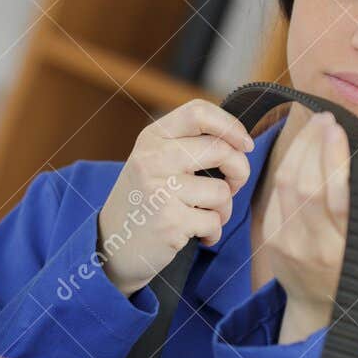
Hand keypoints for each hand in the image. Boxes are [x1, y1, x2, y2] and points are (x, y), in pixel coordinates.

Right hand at [98, 99, 254, 296]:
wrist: (112, 245)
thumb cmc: (145, 201)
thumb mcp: (154, 161)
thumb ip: (187, 145)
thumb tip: (239, 140)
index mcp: (152, 138)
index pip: (198, 112)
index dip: (231, 126)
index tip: (245, 144)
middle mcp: (153, 159)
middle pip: (221, 150)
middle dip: (239, 171)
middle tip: (232, 186)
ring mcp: (159, 190)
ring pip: (222, 191)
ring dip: (223, 209)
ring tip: (202, 215)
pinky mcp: (169, 221)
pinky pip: (214, 221)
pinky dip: (212, 232)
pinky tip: (195, 234)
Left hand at [260, 111, 357, 340]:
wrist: (323, 300)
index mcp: (349, 249)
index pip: (338, 198)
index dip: (335, 159)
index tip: (339, 128)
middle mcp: (316, 248)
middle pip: (308, 186)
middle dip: (314, 145)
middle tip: (326, 118)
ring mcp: (288, 243)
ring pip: (287, 184)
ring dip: (300, 148)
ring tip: (316, 125)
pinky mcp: (271, 236)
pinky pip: (277, 192)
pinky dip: (290, 164)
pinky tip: (303, 148)